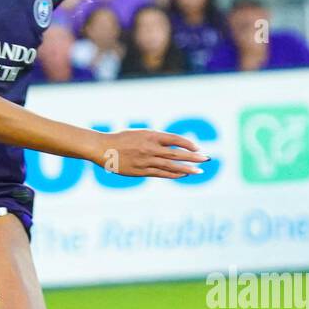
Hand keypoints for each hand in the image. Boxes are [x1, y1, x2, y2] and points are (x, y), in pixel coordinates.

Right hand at [89, 129, 208, 178]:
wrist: (102, 148)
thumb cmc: (120, 139)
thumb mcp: (139, 134)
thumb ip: (155, 139)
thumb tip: (170, 145)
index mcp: (151, 135)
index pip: (175, 140)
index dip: (188, 144)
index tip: (197, 148)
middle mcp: (150, 148)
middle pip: (176, 153)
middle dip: (193, 157)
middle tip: (206, 159)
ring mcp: (146, 160)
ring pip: (171, 165)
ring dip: (186, 168)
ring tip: (199, 171)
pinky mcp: (140, 171)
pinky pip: (160, 173)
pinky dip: (173, 174)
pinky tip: (183, 175)